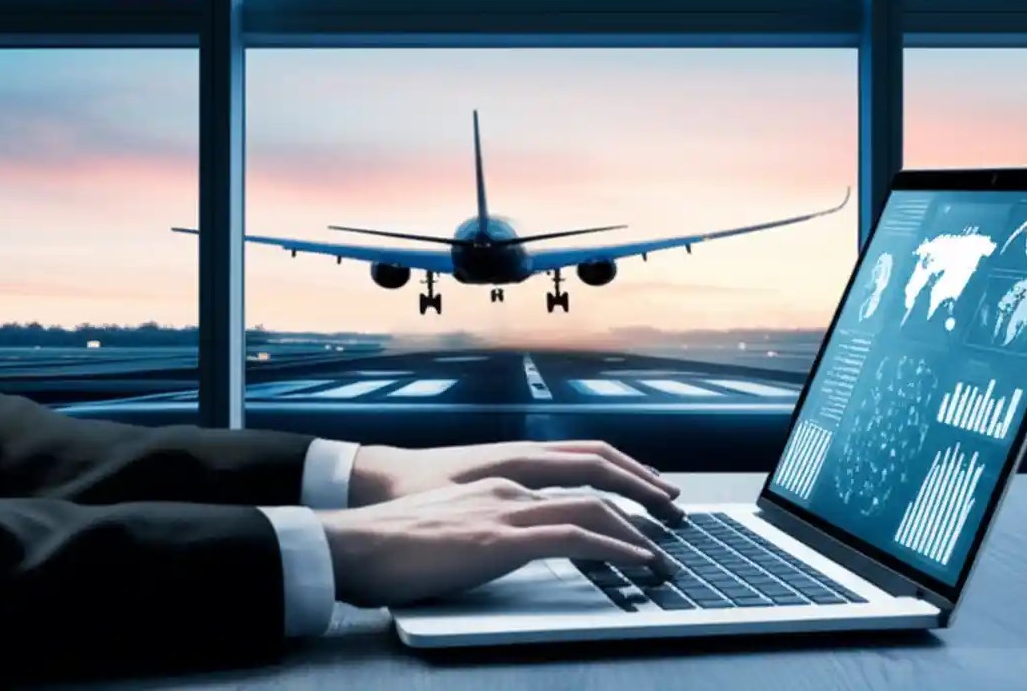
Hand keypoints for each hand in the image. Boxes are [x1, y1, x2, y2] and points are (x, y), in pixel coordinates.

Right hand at [347, 439, 682, 520]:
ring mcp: (506, 508)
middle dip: (638, 492)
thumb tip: (501, 546)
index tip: (643, 491)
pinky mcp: (502, 538)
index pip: (571, 466)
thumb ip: (483, 527)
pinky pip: (574, 537)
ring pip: (591, 506)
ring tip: (665, 550)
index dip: (614, 475)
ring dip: (636, 528)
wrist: (353, 543)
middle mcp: (509, 485)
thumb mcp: (448, 525)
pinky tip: (637, 560)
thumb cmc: (389, 540)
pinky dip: (615, 548)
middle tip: (673, 510)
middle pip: (592, 476)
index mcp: (497, 478)